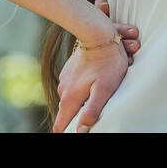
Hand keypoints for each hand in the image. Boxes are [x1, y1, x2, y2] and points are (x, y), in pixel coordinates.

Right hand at [50, 0, 140, 133]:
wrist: (97, 34)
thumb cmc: (106, 63)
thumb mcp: (103, 89)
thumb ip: (92, 111)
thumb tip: (81, 131)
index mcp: (70, 99)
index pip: (60, 125)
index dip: (66, 132)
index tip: (75, 133)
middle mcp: (63, 90)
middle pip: (69, 112)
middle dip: (80, 115)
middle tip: (95, 112)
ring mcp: (65, 79)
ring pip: (73, 97)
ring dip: (84, 98)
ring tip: (101, 90)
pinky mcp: (70, 70)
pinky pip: (75, 85)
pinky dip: (84, 86)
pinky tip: (96, 80)